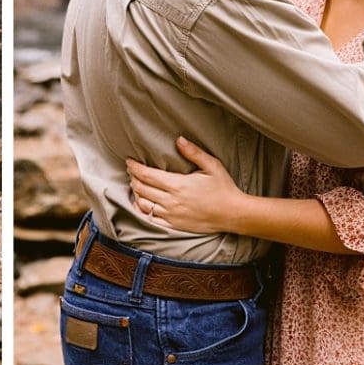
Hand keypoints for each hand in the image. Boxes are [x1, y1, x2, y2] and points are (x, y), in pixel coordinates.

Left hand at [125, 137, 244, 234]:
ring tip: (136, 184)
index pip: (147, 175)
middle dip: (133, 178)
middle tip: (132, 171)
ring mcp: (171, 215)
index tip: (129, 161)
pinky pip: (150, 219)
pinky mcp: (174, 225)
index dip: (134, 167)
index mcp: (178, 185)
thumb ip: (194, 152)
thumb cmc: (224, 188)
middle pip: (141, 188)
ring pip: (143, 203)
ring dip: (136, 193)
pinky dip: (141, 209)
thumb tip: (179, 139)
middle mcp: (172, 201)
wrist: (234, 214)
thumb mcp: (212, 166)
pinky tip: (140, 203)